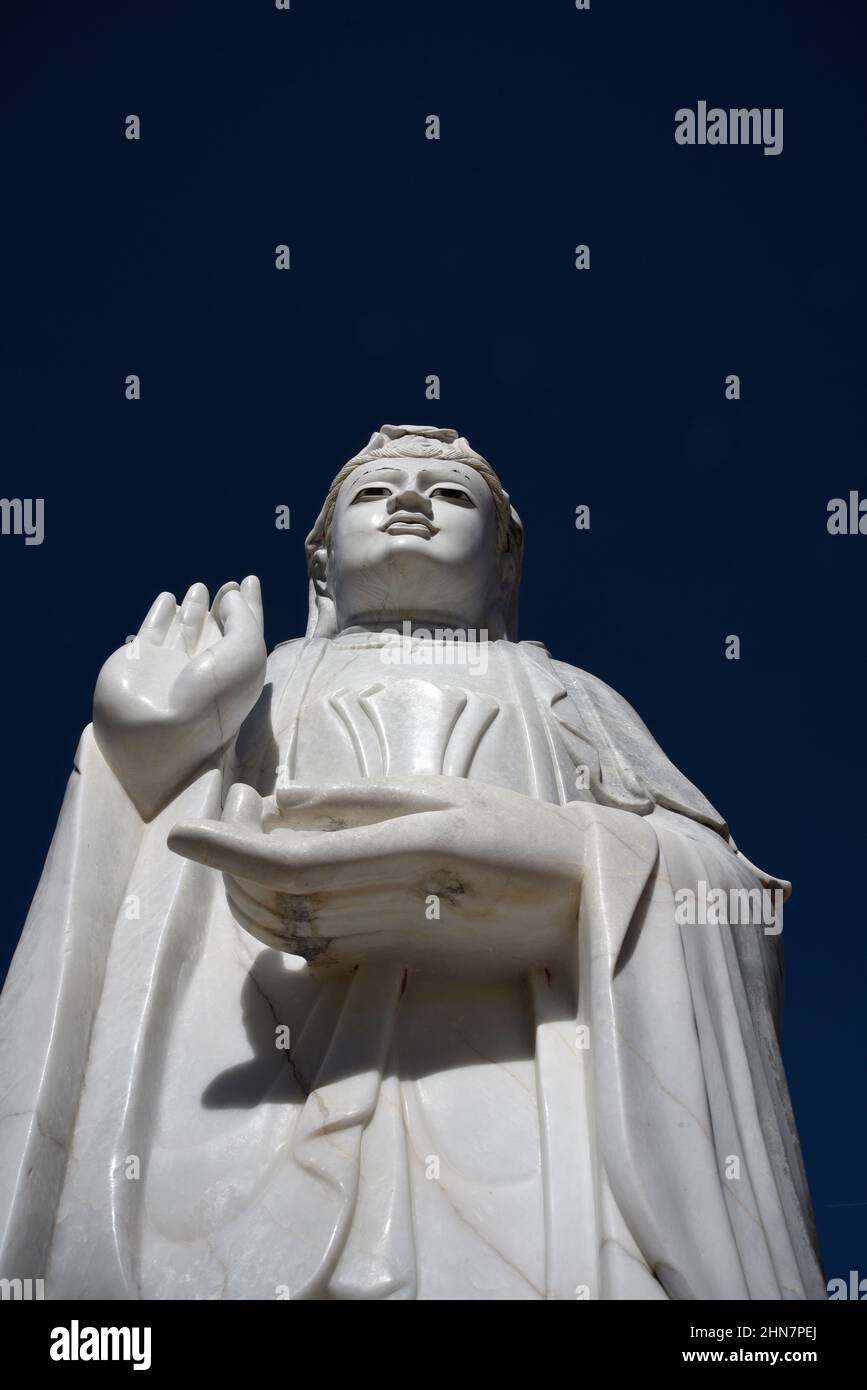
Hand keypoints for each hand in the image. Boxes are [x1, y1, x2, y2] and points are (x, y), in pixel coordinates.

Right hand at [93, 577, 266, 820]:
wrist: (155, 733)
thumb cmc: (210, 696)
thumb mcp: (246, 653)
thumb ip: (242, 618)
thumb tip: (230, 594)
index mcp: (237, 673)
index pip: (247, 631)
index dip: (250, 605)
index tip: (250, 580)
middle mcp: (206, 669)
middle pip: (218, 630)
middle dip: (223, 607)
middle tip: (228, 586)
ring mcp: (172, 666)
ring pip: (186, 629)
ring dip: (193, 608)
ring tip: (199, 587)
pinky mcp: (142, 663)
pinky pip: (154, 630)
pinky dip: (161, 613)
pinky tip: (168, 599)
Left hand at [168, 776, 590, 973]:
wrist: (583, 900)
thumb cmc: (518, 831)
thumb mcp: (446, 794)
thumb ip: (359, 799)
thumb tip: (278, 800)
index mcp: (406, 852)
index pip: (294, 860)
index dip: (230, 851)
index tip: (181, 833)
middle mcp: (394, 905)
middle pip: (281, 902)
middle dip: (232, 870)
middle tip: (226, 818)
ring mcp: (395, 942)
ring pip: (292, 930)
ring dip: (250, 896)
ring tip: (245, 845)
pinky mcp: (400, 962)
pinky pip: (320, 949)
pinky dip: (283, 921)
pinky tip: (284, 884)